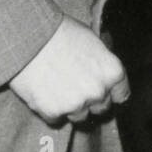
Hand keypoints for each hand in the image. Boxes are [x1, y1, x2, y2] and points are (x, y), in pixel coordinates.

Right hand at [9, 16, 128, 123]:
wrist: (29, 37)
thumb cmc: (61, 32)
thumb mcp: (92, 39)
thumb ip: (101, 60)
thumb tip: (104, 68)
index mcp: (112, 71)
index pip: (121, 94)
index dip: (111, 92)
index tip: (102, 90)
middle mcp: (98, 91)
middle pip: (101, 108)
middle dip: (91, 100)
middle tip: (75, 86)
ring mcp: (76, 104)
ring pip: (79, 116)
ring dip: (71, 107)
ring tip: (57, 86)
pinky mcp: (53, 113)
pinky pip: (55, 118)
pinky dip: (50, 109)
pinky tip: (44, 91)